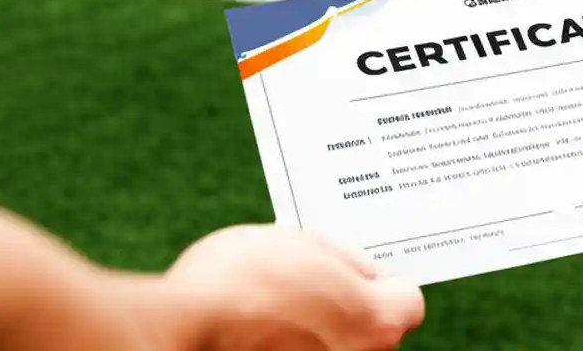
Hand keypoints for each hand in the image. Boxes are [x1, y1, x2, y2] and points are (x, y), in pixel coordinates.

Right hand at [165, 224, 424, 349]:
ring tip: (272, 312)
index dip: (381, 284)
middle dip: (347, 310)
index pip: (406, 303)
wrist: (177, 330)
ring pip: (337, 349)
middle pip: (373, 331)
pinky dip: (288, 348)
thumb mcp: (302, 242)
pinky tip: (259, 334)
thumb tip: (362, 273)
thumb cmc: (239, 280)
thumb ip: (346, 259)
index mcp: (376, 320)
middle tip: (305, 288)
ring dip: (317, 334)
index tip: (353, 275)